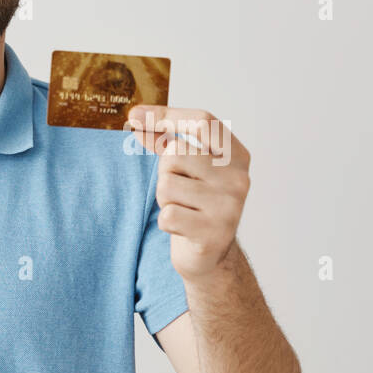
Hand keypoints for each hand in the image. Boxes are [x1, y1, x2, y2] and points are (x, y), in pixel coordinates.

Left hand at [125, 105, 250, 282]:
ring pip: (166, 184)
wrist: (212, 256)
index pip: (202, 121)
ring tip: (183, 208)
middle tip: (179, 190)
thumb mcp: (187, 168)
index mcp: (237, 156)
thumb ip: (165, 140)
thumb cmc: (196, 205)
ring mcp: (229, 207)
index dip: (166, 116)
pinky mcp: (213, 233)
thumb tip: (137, 117)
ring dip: (164, 199)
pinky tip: (183, 228)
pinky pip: (167, 215)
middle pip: (176, 152)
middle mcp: (238, 178)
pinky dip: (167, 222)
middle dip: (166, 171)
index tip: (134, 116)